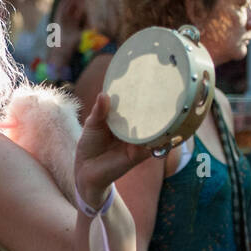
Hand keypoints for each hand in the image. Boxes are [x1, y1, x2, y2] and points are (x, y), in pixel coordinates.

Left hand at [74, 93, 161, 208]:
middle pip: (148, 116)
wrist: (85, 171)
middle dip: (154, 104)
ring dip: (158, 119)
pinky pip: (152, 145)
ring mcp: (138, 142)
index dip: (140, 94)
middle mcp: (134, 130)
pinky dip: (155, 137)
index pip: (135, 105)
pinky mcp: (139, 154)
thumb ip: (100, 111)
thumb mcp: (93, 124)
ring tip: (165, 105)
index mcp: (124, 120)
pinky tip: (159, 127)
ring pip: (154, 129)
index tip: (146, 79)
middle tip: (161, 88)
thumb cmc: (90, 145)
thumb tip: (104, 94)